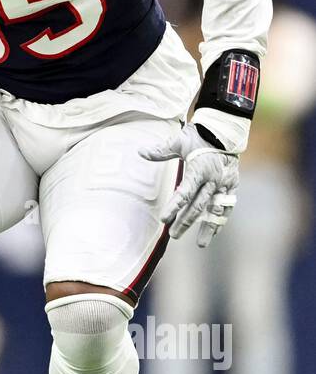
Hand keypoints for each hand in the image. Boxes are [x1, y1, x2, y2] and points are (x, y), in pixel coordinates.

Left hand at [140, 122, 238, 247]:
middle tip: (174, 235)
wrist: (225, 129)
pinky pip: (227, 206)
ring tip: (200, 244)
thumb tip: (140, 152)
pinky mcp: (232, 185)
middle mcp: (213, 179)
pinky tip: (214, 232)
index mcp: (198, 169)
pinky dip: (221, 219)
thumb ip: (160, 151)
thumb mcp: (179, 141)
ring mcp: (225, 183)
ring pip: (215, 210)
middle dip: (186, 222)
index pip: (184, 193)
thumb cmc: (199, 135)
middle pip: (198, 206)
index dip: (174, 207)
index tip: (164, 219)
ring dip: (207, 227)